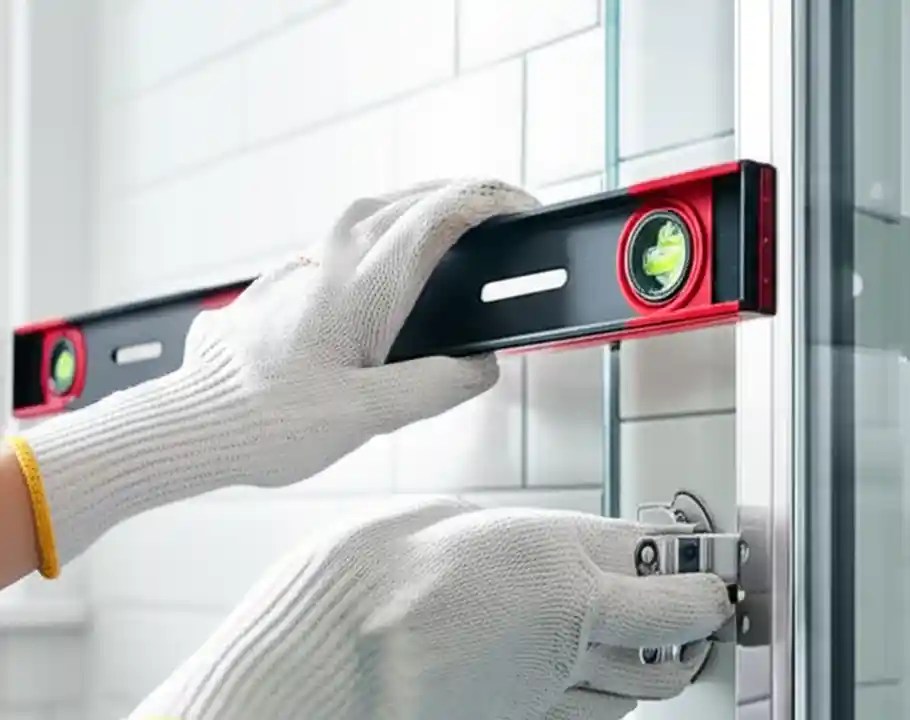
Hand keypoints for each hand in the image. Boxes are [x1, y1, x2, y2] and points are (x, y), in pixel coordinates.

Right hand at [131, 502, 734, 719]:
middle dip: (695, 624)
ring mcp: (547, 690)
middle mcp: (569, 633)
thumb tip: (546, 543)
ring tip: (638, 641)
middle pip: (675, 638)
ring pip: (638, 690)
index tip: (700, 560)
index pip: (668, 569)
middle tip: (692, 604)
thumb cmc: (372, 577)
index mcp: (561, 564)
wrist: (322, 658)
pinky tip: (578, 679)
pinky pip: (588, 719)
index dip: (694, 565)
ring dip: (650, 665)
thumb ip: (519, 538)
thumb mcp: (457, 520)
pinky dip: (600, 702)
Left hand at [177, 178, 537, 485]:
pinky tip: (378, 265)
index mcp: (361, 287)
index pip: (438, 216)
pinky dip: (376, 232)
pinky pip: (337, 238)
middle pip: (406, 201)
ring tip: (446, 224)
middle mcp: (330, 264)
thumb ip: (433, 386)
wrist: (187, 425)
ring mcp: (299, 270)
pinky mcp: (278, 286)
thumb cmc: (264, 423)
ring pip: (367, 213)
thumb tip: (480, 367)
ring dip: (415, 206)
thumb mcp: (366, 416)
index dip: (489, 203)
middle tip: (496, 210)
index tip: (521, 209)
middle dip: (460, 195)